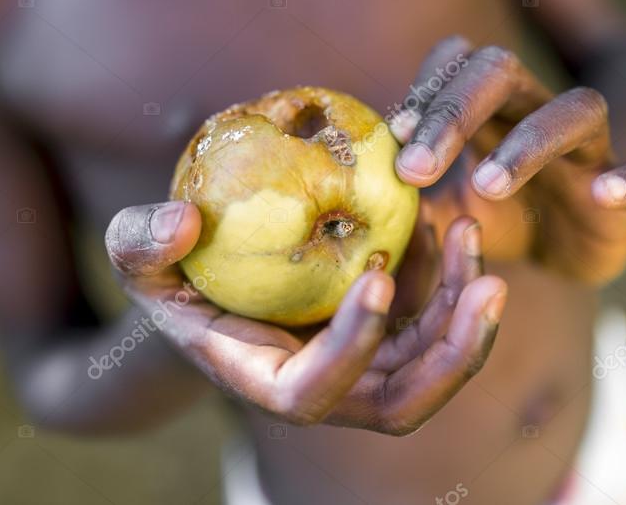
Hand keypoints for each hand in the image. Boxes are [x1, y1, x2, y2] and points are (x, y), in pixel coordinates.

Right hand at [105, 201, 506, 434]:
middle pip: (401, 403)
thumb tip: (181, 222)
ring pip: (433, 367)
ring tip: (476, 237)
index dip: (351, 347)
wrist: (212, 282)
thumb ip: (139, 243)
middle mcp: (323, 388)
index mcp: (263, 380)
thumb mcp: (135, 255)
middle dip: (453, 357)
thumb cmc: (172, 273)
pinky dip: (455, 285)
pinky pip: (435, 326)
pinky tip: (456, 231)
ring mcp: (362, 367)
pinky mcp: (386, 338)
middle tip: (490, 285)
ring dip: (468, 315)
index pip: (313, 393)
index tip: (378, 276)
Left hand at [391, 36, 625, 282]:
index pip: (457, 63)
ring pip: (574, 110)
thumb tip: (349, 191)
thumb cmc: (499, 215)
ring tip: (486, 185)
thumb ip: (408, 194)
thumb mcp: (445, 206)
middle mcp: (537, 113)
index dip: (427, 89)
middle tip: (417, 168)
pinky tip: (607, 193)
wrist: (567, 252)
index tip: (393, 139)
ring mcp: (589, 148)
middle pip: (502, 72)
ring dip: (528, 143)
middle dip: (454, 113)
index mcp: (489, 109)